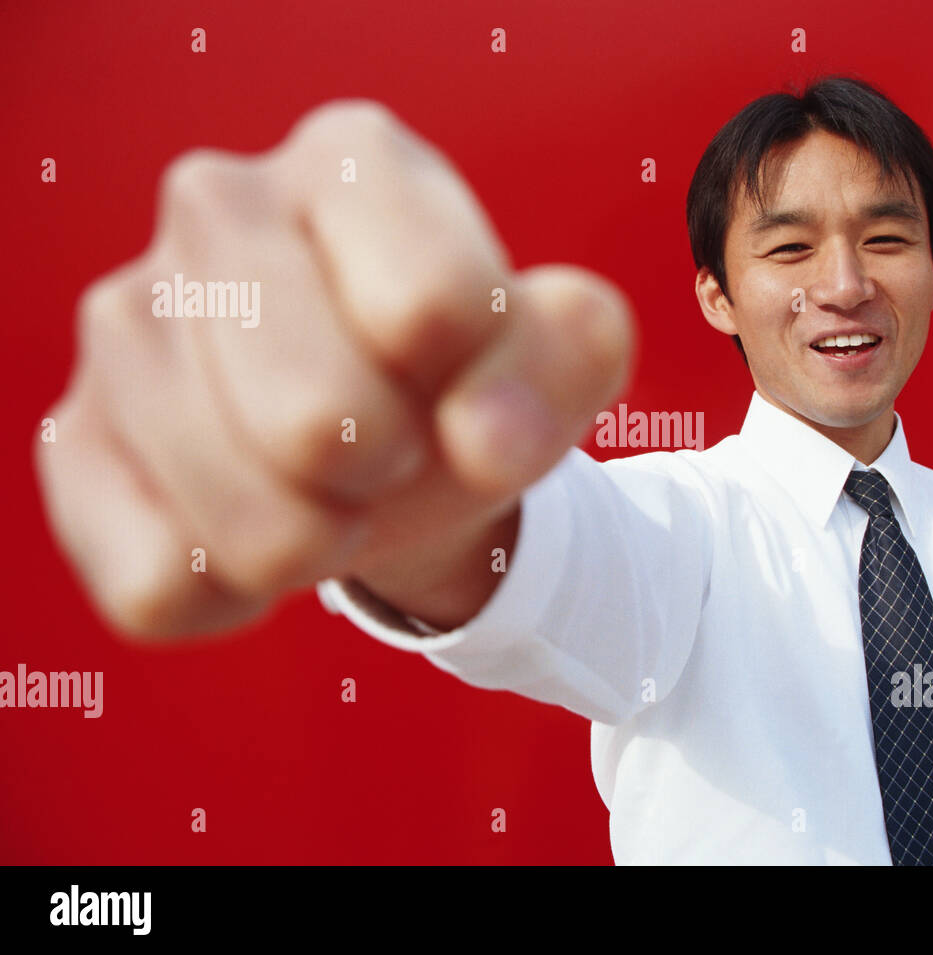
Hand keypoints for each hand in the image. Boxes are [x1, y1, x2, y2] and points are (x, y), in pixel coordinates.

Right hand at [34, 100, 632, 636]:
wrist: (381, 440)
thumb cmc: (466, 377)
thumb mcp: (562, 352)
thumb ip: (575, 358)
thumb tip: (485, 442)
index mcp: (351, 160)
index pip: (438, 310)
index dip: (485, 394)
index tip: (471, 383)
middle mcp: (216, 206)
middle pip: (322, 424)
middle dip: (388, 474)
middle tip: (389, 450)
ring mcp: (124, 321)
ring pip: (245, 527)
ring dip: (320, 546)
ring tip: (329, 490)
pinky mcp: (70, 438)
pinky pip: (160, 587)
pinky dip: (237, 598)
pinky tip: (251, 533)